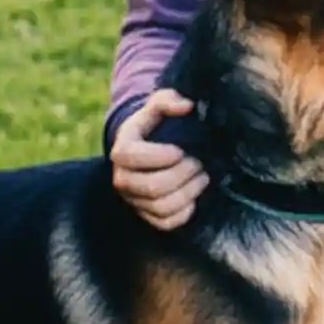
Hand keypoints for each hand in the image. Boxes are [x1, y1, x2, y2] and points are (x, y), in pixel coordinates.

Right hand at [110, 89, 208, 229]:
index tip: (180, 150)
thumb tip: (186, 106)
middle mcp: (123, 179)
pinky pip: (167, 223)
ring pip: (163, 207)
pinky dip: (185, 211)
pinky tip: (193, 195)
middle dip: (183, 174)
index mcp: (122, 150)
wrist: (150, 150)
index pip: (133, 157)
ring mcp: (134, 200)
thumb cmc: (156, 125)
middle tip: (198, 163)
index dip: (161, 155)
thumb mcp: (158, 105)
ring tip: (202, 177)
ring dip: (189, 192)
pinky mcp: (147, 216)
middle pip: (154, 186)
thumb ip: (169, 100)